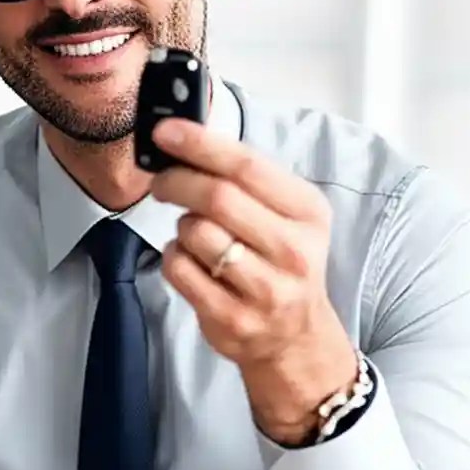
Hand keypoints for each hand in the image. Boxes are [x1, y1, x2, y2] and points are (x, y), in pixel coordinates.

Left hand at [148, 118, 357, 445]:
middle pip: (218, 197)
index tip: (166, 132)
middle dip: (178, 181)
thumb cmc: (281, 263)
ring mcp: (265, 290)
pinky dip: (173, 256)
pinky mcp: (232, 318)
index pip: (247, 166)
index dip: (200, 144)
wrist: (296, 338)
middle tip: (162, 181)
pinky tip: (190, 261)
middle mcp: (292, 251)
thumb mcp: (286, 215)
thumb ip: (246, 180)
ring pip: (195, 233)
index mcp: (307, 213)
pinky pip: (180, 269)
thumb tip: (184, 141)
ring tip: (194, 234)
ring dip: (181, 226)